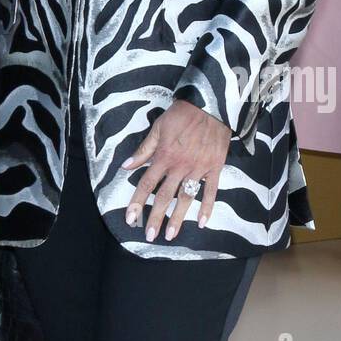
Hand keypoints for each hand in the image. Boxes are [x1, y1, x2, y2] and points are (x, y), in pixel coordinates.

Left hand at [121, 97, 230, 239]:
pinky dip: (207, 207)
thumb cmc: (182, 114)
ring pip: (186, 198)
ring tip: (171, 236)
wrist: (210, 104)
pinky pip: (211, 192)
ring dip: (178, 218)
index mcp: (163, 157)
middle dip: (156, 217)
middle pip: (164, 196)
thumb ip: (144, 149)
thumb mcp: (158, 128)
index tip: (130, 218)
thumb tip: (127, 166)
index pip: (146, 184)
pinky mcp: (214, 168)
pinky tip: (202, 222)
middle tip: (150, 236)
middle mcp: (179, 166)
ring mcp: (198, 169)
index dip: (137, 202)